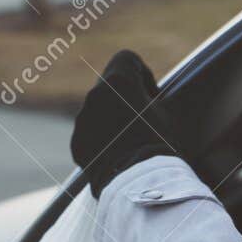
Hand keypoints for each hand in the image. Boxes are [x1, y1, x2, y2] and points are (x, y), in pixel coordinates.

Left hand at [70, 50, 182, 197]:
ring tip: (132, 143)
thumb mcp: (164, 114)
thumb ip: (149, 99)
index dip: (142, 73)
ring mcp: (82, 120)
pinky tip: (119, 157)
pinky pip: (90, 135)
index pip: (127, 59)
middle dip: (125, 98)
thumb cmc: (158, 144)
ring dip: (112, 119)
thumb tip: (145, 101)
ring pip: (98, 111)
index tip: (150, 95)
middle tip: (143, 120)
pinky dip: (102, 141)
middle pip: (110, 86)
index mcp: (118, 81)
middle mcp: (94, 95)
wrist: (138, 182)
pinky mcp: (77, 143)